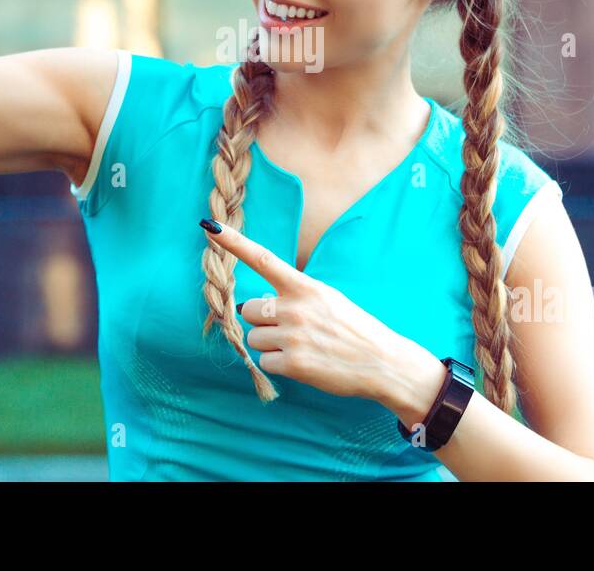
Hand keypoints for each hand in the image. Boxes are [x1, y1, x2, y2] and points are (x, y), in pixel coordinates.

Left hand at [200, 217, 426, 403]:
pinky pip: (264, 362)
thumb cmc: (353, 329)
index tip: (211, 226)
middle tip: (291, 329)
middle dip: (263, 321)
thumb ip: (293, 296)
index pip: (263, 259)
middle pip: (250, 309)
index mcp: (305, 286)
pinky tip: (302, 363)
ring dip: (270, 345)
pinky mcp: (293, 364)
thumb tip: (256, 305)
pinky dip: (278, 366)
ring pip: (254, 338)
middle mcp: (296, 307)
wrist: (382, 362)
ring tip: (300, 347)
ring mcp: (293, 336)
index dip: (234, 243)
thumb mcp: (328, 299)